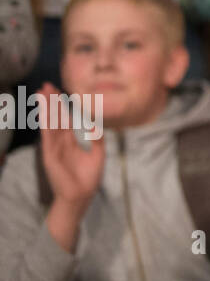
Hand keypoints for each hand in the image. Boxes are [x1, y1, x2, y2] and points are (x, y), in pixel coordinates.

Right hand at [38, 84, 104, 209]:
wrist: (82, 195)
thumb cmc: (89, 176)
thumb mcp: (97, 152)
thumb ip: (96, 136)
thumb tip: (95, 121)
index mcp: (71, 141)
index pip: (65, 118)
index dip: (62, 105)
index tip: (60, 91)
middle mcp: (61, 142)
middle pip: (56, 117)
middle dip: (52, 101)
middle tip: (46, 85)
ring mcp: (54, 147)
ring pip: (50, 123)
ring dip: (46, 108)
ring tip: (42, 93)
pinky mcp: (50, 155)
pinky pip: (48, 137)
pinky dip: (46, 124)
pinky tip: (44, 113)